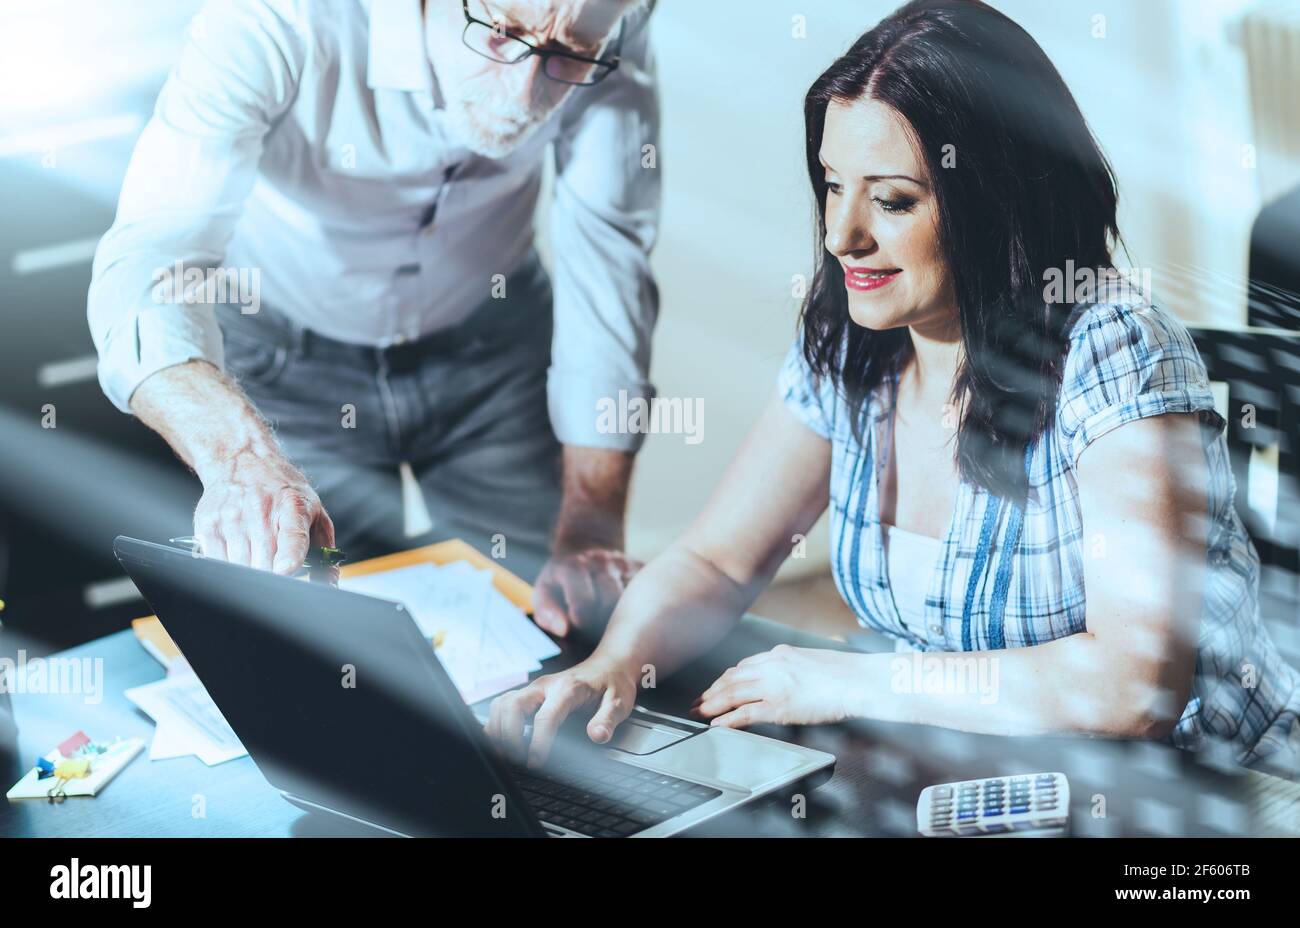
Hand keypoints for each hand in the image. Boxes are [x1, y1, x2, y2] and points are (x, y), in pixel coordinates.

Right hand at [193, 449, 334, 574]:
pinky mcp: (208, 524)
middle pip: (264, 561)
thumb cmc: (282, 492)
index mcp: (293, 506)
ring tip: (256, 553)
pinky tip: (237, 550)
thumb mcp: (313, 511)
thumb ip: (324, 548)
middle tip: (276, 568)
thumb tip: (330, 580)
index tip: (285, 570)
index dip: (289, 556)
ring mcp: (232, 517)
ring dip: (250, 570)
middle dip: (272, 575)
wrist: (242, 461)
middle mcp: (261, 510)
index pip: (292, 535)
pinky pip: (218, 561)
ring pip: (240, 566)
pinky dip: (229, 565)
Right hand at [485, 656, 637, 767]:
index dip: (537, 742)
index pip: (546, 716)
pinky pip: (504, 703)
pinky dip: (497, 721)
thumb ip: (608, 719)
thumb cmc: (613, 683)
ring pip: (503, 703)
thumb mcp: (620, 702)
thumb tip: (597, 735)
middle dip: (509, 734)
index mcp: (568, 688)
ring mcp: (535, 688)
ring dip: (499, 727)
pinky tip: (501, 738)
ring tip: (505, 751)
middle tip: (516, 758)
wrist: (609, 665)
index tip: (535, 761)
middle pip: (513, 706)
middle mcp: (546, 685)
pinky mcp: (530, 692)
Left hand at [531, 547, 641, 637]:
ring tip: (614, 624)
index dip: (581, 621)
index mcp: (573, 566)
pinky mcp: (641, 567)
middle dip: (604, 621)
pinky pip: (647, 592)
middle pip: (611, 600)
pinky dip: (640, 607)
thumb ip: (547, 612)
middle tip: (598, 629)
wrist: (585, 547)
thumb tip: (563, 630)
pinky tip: (631, 614)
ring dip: (624, 616)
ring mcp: (624, 563)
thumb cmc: (561, 579)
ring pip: (631, 598)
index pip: (584, 602)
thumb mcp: (544, 591)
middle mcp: (601, 561)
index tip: (579, 625)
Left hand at [693, 645, 865, 728]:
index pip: (743, 666)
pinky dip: (727, 719)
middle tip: (699, 700)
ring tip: (699, 712)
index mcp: (780, 655)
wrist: (857, 680)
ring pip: (732, 694)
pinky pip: (744, 714)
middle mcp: (771, 667)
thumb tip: (787, 677)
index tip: (717, 685)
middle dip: (712, 691)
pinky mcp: (779, 707)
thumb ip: (792, 667)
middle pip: (732, 679)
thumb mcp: (811, 661)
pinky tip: (717, 724)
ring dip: (712, 704)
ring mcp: (773, 686)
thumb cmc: (843, 674)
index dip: (726, 678)